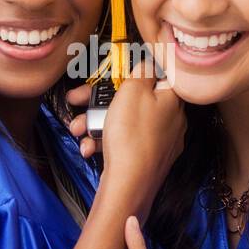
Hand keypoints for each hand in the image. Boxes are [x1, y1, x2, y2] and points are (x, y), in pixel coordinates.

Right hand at [67, 59, 185, 217]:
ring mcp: (160, 142)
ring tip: (77, 129)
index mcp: (173, 99)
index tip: (113, 72)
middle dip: (100, 100)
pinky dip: (105, 142)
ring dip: (96, 122)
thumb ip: (142, 71)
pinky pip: (125, 142)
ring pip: (124, 122)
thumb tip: (149, 63)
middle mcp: (171, 120)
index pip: (157, 74)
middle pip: (133, 100)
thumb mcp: (133, 91)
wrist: (128, 186)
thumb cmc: (131, 135)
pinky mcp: (147, 159)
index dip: (131, 71)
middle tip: (76, 99)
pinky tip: (88, 147)